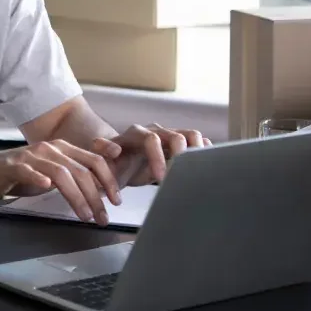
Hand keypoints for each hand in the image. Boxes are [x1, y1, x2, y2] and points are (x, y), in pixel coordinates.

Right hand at [0, 140, 122, 224]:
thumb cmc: (14, 176)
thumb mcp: (48, 173)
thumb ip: (69, 176)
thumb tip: (94, 191)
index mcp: (60, 149)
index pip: (93, 160)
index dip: (108, 179)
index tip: (117, 199)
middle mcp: (49, 149)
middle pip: (82, 169)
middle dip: (97, 195)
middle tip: (104, 216)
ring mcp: (30, 157)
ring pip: (62, 174)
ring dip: (77, 196)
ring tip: (86, 216)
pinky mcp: (12, 167)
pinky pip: (28, 171)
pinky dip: (38, 178)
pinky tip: (46, 188)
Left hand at [92, 124, 210, 186]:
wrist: (121, 164)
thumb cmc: (113, 164)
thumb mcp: (103, 162)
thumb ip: (103, 153)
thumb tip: (113, 149)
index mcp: (136, 134)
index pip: (152, 139)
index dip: (158, 158)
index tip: (160, 179)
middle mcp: (155, 131)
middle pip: (176, 135)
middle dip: (181, 155)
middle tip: (181, 176)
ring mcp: (169, 136)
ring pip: (191, 135)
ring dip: (196, 151)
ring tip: (196, 169)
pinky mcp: (179, 144)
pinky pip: (197, 142)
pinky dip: (204, 151)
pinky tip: (206, 164)